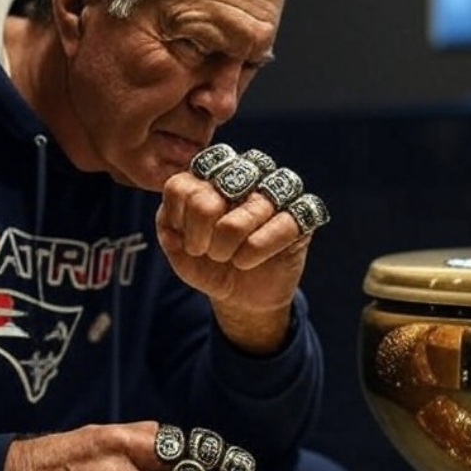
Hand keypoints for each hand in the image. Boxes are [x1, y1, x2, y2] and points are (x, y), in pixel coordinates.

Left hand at [156, 170, 311, 352]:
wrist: (240, 297)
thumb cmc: (209, 264)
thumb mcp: (178, 248)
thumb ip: (168, 225)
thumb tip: (172, 214)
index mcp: (213, 174)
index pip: (186, 180)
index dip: (179, 215)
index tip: (184, 238)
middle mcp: (248, 173)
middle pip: (220, 184)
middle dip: (204, 224)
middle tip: (203, 249)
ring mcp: (277, 193)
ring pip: (253, 206)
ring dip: (230, 241)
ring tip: (226, 257)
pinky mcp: (302, 216)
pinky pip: (284, 224)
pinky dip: (257, 249)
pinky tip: (246, 262)